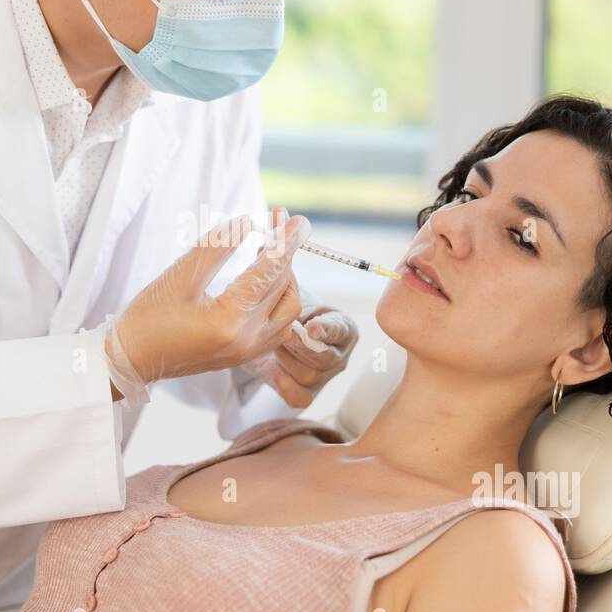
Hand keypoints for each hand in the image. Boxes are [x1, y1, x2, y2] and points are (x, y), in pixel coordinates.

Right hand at [112, 213, 310, 386]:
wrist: (131, 361)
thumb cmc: (147, 319)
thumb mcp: (178, 276)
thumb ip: (215, 247)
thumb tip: (246, 222)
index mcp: (230, 321)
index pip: (269, 271)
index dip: (284, 240)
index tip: (294, 217)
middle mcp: (247, 341)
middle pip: (284, 288)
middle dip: (285, 252)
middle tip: (278, 224)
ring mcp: (249, 352)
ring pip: (288, 310)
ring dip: (285, 278)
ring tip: (268, 252)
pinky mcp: (244, 356)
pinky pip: (279, 326)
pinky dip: (278, 299)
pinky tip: (264, 280)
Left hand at [240, 208, 358, 407]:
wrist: (271, 334)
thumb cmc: (279, 299)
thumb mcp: (280, 277)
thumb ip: (280, 252)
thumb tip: (279, 214)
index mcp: (340, 323)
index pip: (343, 328)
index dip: (329, 327)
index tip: (310, 324)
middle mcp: (336, 350)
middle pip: (327, 358)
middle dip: (302, 346)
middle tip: (282, 337)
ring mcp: (321, 374)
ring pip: (312, 377)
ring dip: (290, 363)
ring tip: (268, 351)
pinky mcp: (302, 390)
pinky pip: (300, 397)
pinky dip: (285, 386)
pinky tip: (268, 373)